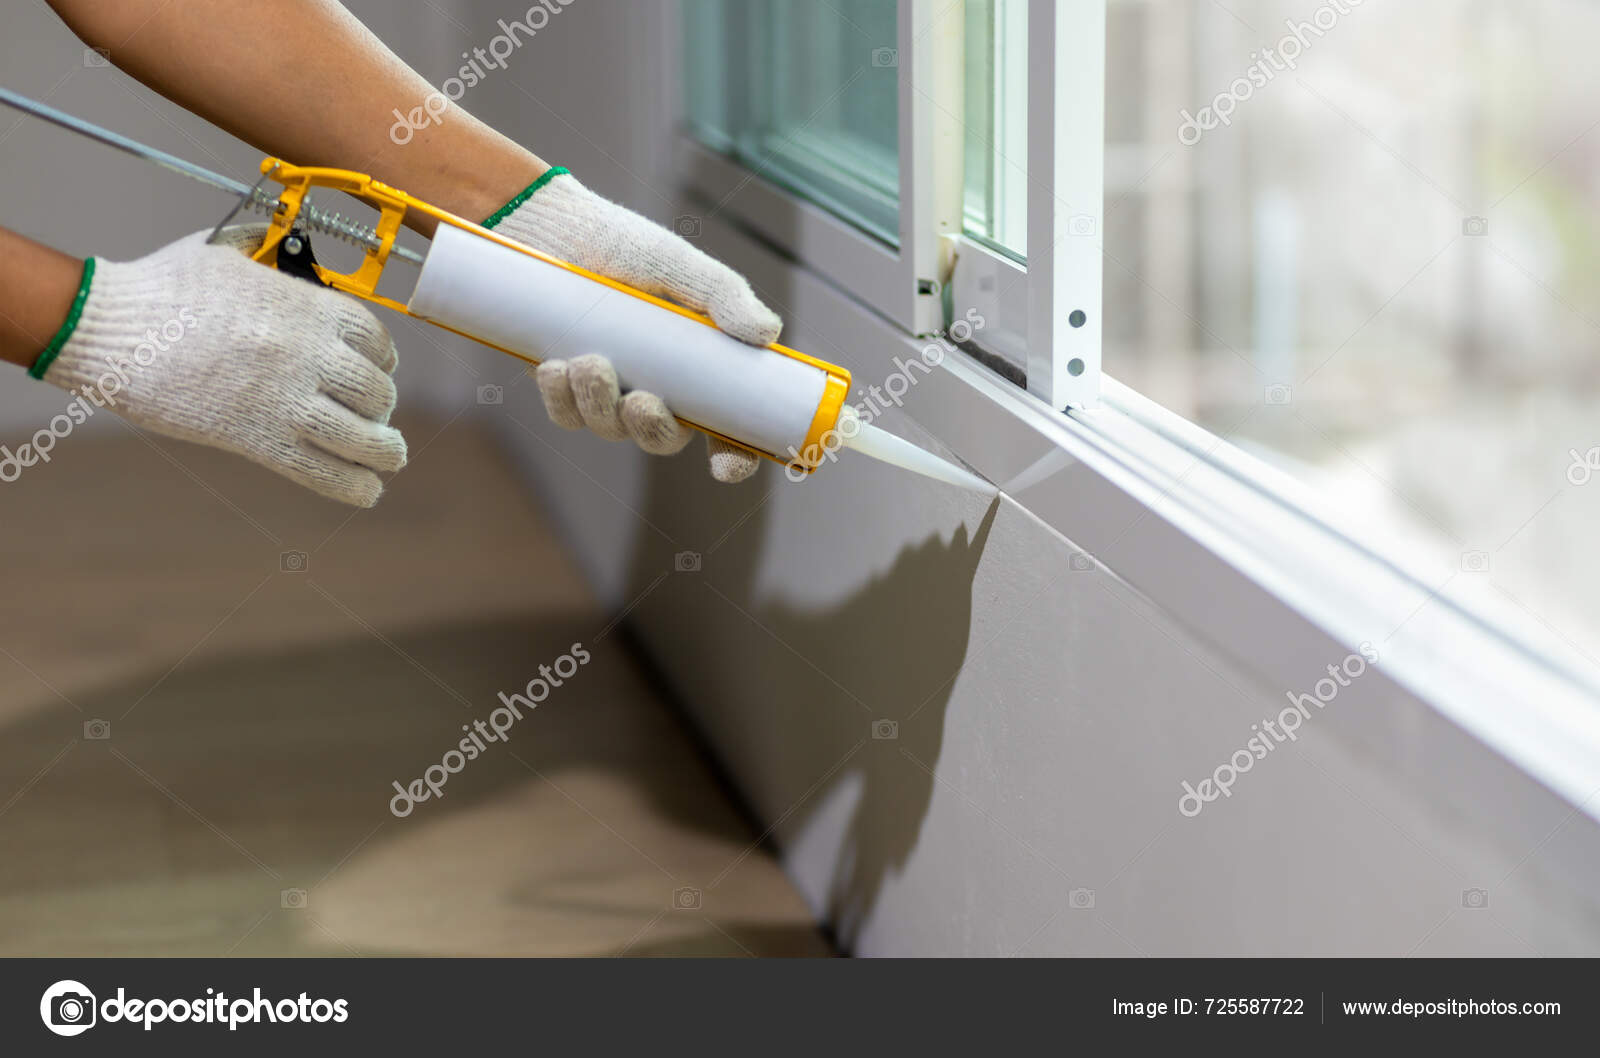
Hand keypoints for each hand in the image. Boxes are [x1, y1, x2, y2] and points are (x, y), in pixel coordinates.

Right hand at [35, 225, 405, 506]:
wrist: (111, 327)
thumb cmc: (162, 287)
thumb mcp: (223, 250)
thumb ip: (262, 245)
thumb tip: (277, 238)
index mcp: (306, 307)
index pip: (375, 339)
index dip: (385, 359)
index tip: (383, 371)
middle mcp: (307, 354)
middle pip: (375, 391)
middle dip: (382, 407)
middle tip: (377, 416)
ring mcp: (284, 398)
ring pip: (360, 436)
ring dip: (384, 450)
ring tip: (390, 456)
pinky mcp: (256, 438)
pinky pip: (320, 469)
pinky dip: (352, 485)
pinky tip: (368, 491)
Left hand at [488, 168, 780, 482]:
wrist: (552, 227)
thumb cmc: (623, 244)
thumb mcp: (680, 266)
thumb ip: (724, 296)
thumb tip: (767, 333)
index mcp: (698, 369)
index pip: (728, 428)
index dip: (734, 457)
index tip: (726, 466)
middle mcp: (657, 387)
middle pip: (664, 439)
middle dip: (652, 430)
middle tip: (640, 402)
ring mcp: (609, 391)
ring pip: (611, 429)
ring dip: (601, 406)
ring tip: (588, 361)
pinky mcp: (565, 386)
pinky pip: (567, 416)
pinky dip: (562, 399)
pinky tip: (555, 367)